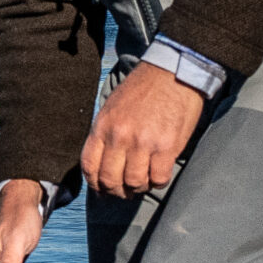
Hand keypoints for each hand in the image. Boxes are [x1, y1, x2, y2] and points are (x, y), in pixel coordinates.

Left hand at [79, 62, 206, 197]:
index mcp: (103, 126)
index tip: (102, 189)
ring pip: (135, 182)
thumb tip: (103, 161)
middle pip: (110, 180)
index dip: (94, 184)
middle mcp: (120, 137)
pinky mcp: (167, 146)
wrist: (173, 72)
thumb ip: (106, 133)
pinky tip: (160, 173)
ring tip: (145, 182)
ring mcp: (144, 142)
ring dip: (139, 187)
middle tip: (125, 191)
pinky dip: (159, 181)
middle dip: (116, 191)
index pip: (89, 166)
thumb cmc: (143, 89)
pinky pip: (159, 178)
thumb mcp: (112, 107)